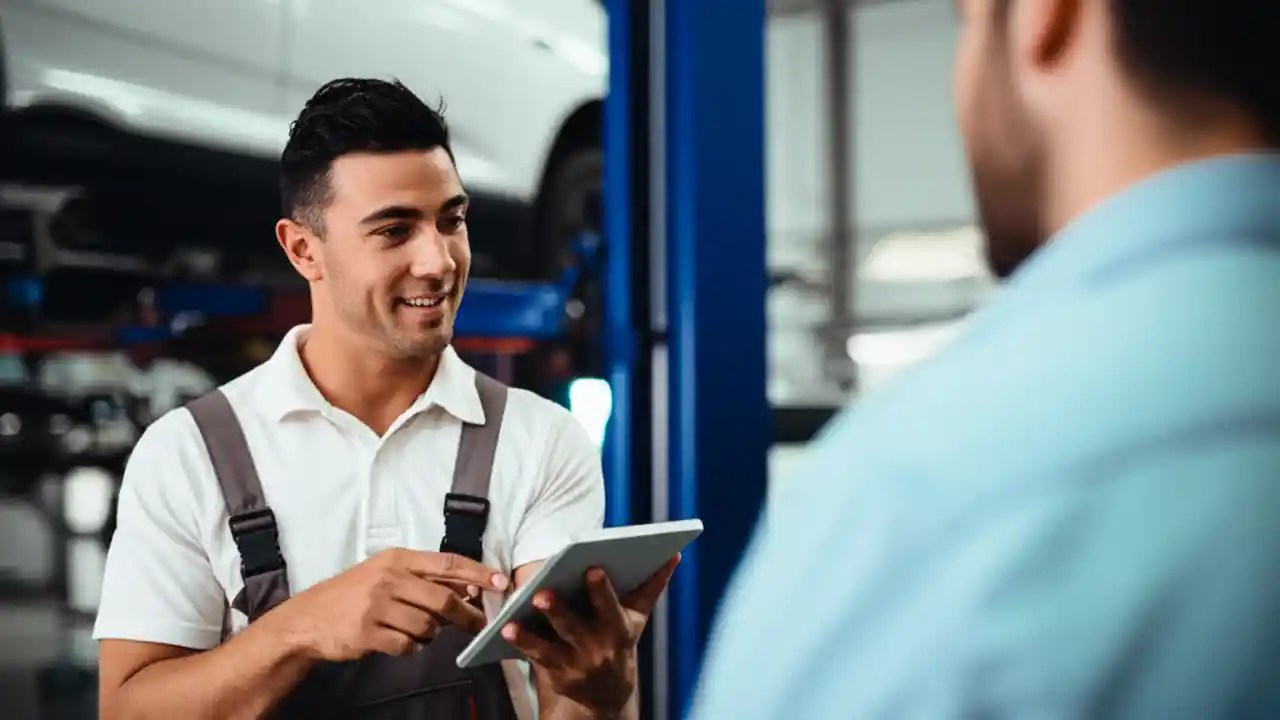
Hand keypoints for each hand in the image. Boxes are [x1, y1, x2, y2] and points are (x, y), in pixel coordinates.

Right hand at [268, 547, 509, 661]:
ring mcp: (377, 606)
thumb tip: (469, 592)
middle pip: (443, 599)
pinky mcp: (368, 633)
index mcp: (397, 559)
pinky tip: (401, 642)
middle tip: (478, 624)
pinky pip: (407, 645)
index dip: (477, 573)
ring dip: (430, 634)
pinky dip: (411, 647)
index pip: (447, 562)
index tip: (501, 582)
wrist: (308, 619)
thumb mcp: (386, 576)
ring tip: (416, 630)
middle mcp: (389, 579)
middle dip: (466, 615)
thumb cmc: (353, 594)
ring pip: (427, 625)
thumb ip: (425, 581)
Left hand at [502, 555, 680, 716]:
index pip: (611, 608)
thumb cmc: (620, 641)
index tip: (593, 569)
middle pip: (576, 628)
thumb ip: (652, 586)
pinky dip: (522, 644)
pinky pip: (536, 657)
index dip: (603, 590)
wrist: (608, 695)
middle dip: (559, 611)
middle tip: (542, 593)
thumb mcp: (637, 618)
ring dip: (531, 634)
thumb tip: (673, 555)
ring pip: (550, 647)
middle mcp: (597, 649)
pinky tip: (505, 629)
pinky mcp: (556, 673)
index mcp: (619, 630)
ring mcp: (575, 664)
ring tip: (512, 619)